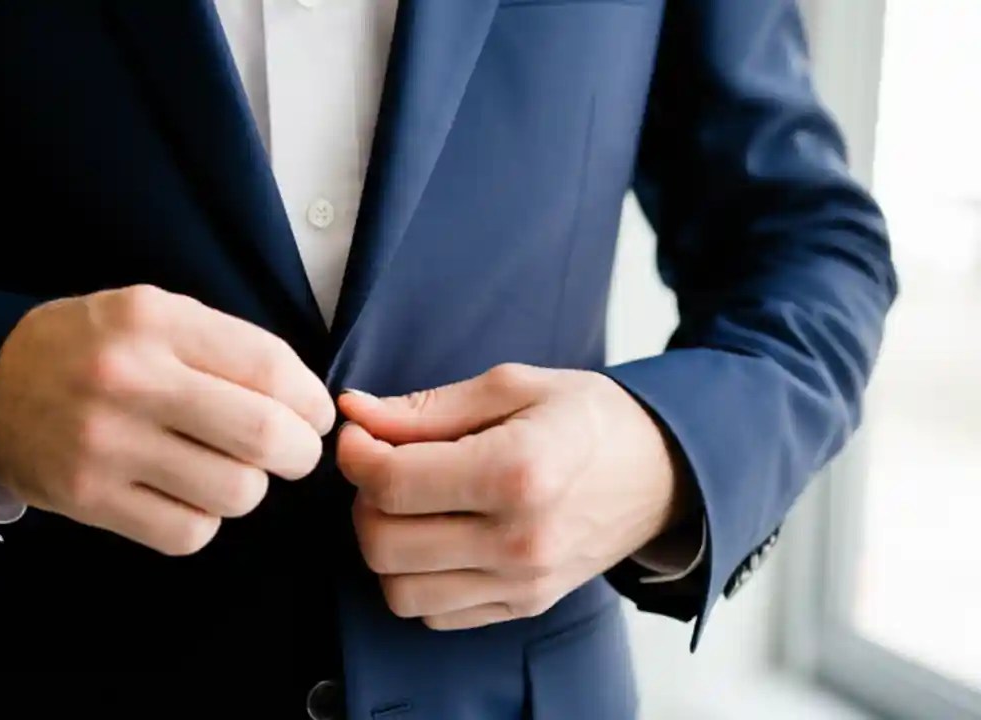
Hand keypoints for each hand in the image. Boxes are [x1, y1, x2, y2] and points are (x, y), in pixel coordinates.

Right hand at [0, 285, 334, 554]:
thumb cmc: (90, 347)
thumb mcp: (152, 313)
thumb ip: (226, 345)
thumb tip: (307, 400)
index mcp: (153, 321)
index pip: (271, 368)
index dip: (312, 401)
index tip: (315, 415)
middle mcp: (129, 380)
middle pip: (264, 436)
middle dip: (300, 452)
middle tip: (295, 451)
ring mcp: (105, 444)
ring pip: (234, 493)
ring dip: (249, 487)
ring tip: (228, 469)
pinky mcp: (87, 498)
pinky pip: (188, 532)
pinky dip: (204, 520)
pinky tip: (188, 494)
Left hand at [335, 363, 695, 629]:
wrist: (661, 472)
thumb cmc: (587, 418)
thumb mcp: (512, 386)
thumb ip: (426, 407)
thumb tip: (355, 412)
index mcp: (517, 471)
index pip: (392, 482)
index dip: (356, 455)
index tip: (361, 434)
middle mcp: (519, 539)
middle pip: (382, 542)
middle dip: (364, 499)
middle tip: (385, 466)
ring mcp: (523, 583)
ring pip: (398, 590)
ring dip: (385, 546)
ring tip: (410, 506)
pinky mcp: (523, 607)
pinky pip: (432, 614)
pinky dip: (417, 579)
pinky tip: (438, 537)